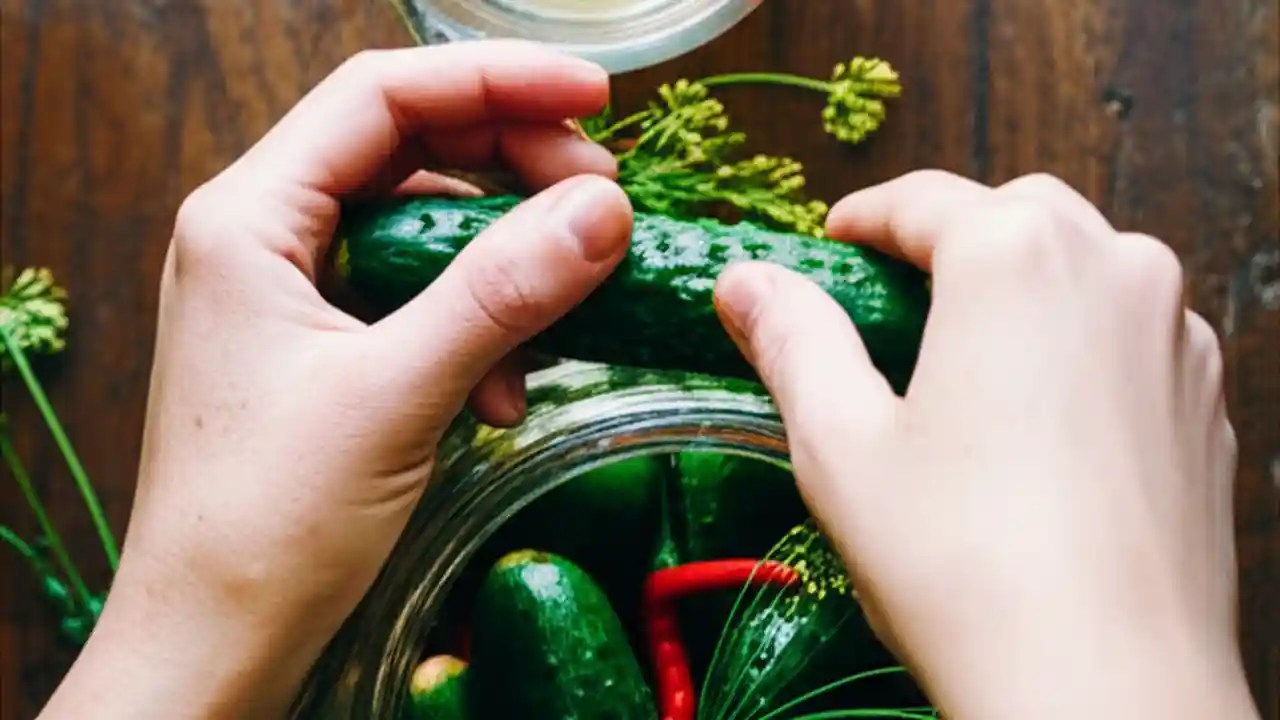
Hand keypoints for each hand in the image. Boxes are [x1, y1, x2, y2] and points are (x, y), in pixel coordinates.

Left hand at [43, 41, 631, 718]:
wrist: (216, 641)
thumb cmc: (266, 527)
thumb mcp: (396, 396)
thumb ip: (500, 293)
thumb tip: (601, 211)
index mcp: (249, 219)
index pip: (382, 96)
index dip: (495, 80)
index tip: (594, 97)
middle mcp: (264, 237)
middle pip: (410, 148)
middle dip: (515, 167)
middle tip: (600, 206)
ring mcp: (293, 292)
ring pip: (424, 224)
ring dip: (504, 260)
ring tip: (561, 311)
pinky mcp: (324, 344)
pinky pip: (420, 294)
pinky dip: (479, 322)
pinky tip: (504, 386)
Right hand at [714, 171, 1256, 718]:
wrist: (1107, 689)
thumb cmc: (961, 565)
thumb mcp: (840, 443)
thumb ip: (792, 339)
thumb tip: (746, 281)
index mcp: (1014, 257)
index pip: (925, 199)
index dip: (864, 219)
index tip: (831, 243)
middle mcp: (1115, 268)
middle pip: (1016, 216)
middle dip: (949, 241)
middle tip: (891, 302)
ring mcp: (1178, 334)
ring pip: (1087, 268)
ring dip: (1021, 287)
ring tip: (966, 363)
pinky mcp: (1210, 399)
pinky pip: (1133, 333)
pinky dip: (1080, 342)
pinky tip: (1038, 419)